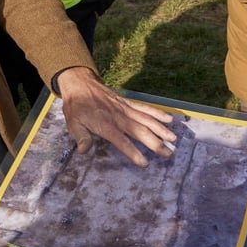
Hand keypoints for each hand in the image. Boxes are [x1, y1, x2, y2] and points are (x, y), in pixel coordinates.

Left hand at [57, 67, 176, 166]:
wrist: (80, 83)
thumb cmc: (77, 107)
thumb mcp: (73, 123)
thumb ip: (81, 137)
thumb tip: (84, 151)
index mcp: (106, 125)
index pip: (122, 141)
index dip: (133, 152)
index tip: (144, 163)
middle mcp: (119, 117)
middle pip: (140, 131)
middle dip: (155, 143)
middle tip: (168, 153)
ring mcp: (126, 109)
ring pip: (146, 120)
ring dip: (161, 129)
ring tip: (173, 139)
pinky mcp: (128, 103)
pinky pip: (145, 109)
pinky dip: (157, 114)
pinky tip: (169, 119)